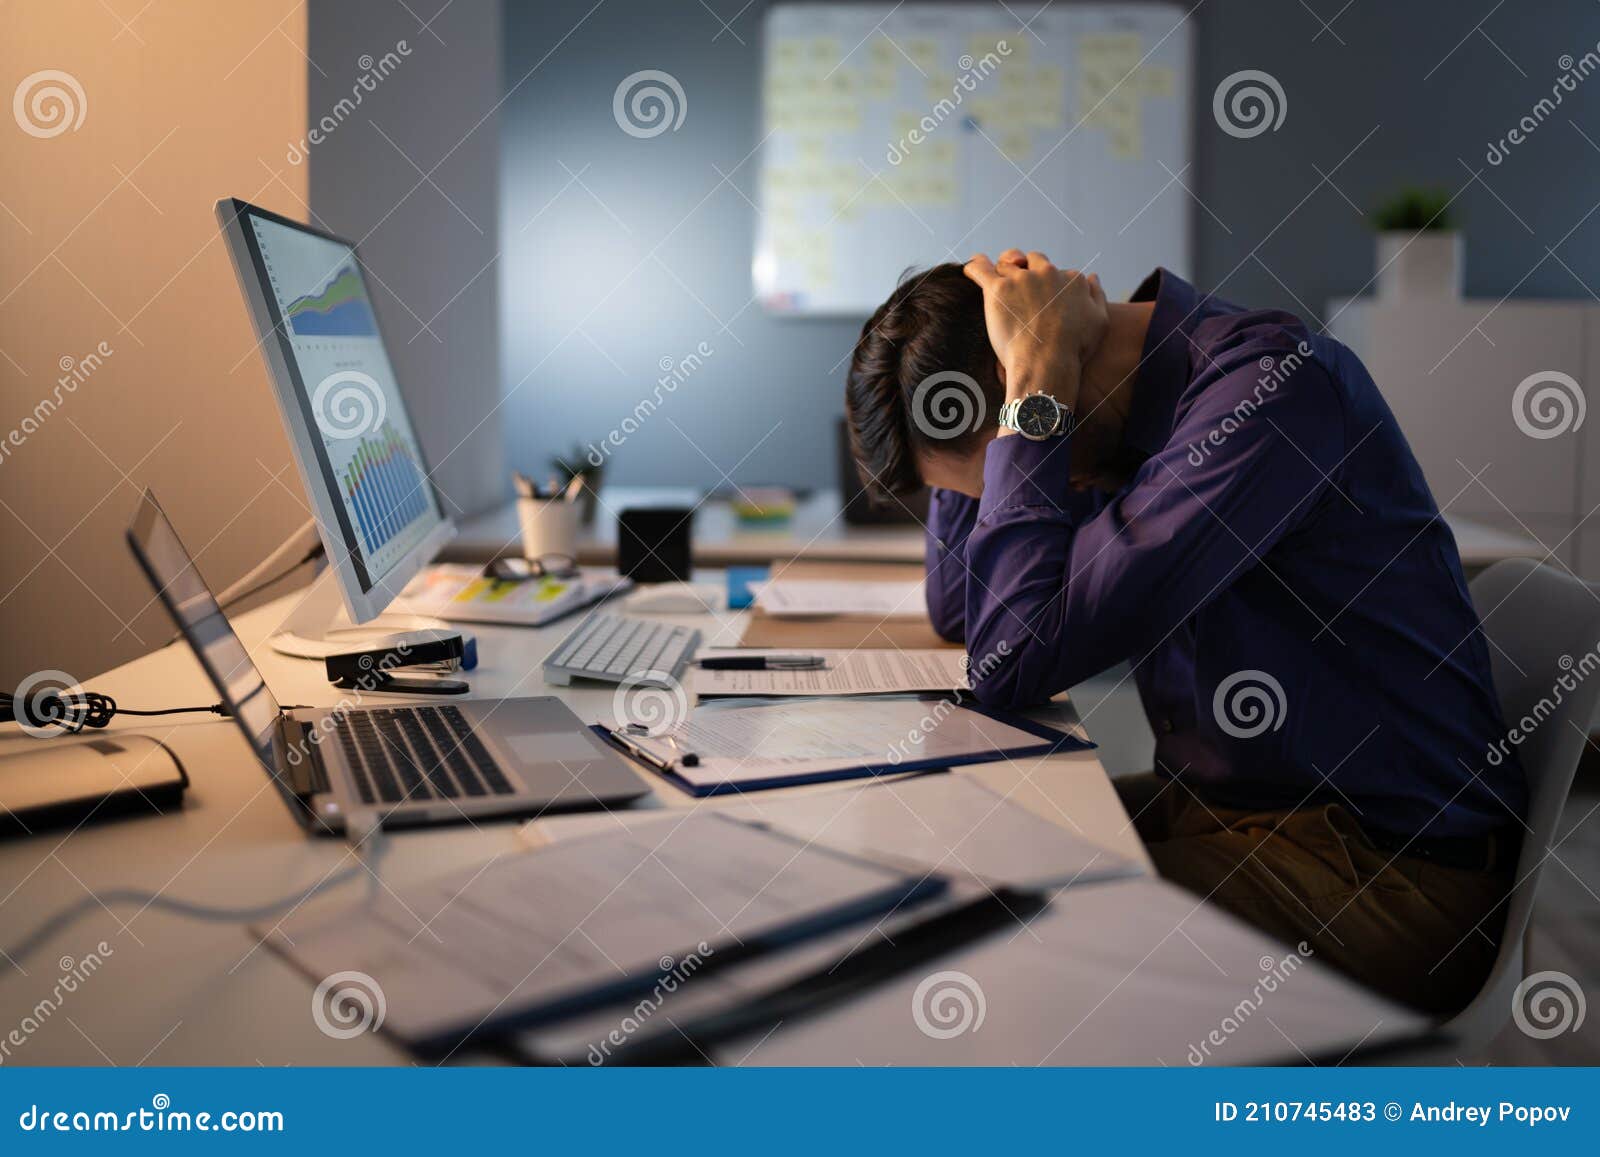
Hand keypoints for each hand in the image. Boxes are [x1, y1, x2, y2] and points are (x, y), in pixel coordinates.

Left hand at [963, 250, 1108, 408]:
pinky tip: (972, 269)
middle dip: (1027, 268)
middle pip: (1033, 260)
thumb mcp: (1100, 321)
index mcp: (1072, 279)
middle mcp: (1048, 273)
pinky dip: (975, 267)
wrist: (1048, 362)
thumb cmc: (1075, 349)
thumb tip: (1092, 277)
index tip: (1045, 299)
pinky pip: (981, 269)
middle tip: (1019, 287)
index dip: (1050, 284)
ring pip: (1008, 263)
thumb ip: (1097, 295)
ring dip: (1003, 269)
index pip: (1059, 272)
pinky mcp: (998, 289)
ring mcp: (1021, 279)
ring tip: (996, 278)